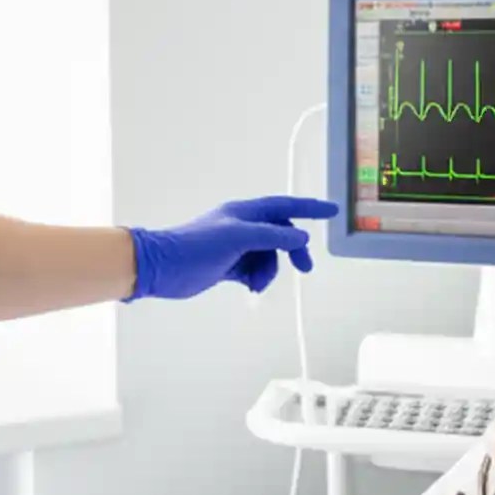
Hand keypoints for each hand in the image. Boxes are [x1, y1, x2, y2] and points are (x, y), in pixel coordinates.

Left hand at [125, 196, 338, 300]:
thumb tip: (300, 236)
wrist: (162, 268)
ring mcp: (236, 247)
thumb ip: (272, 236)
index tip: (331, 210)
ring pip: (269, 257)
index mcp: (245, 212)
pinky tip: (251, 288)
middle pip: (281, 235)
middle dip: (293, 251)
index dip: (309, 208)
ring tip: (257, 282)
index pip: (285, 206)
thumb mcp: (238, 238)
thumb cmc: (195, 247)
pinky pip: (255, 271)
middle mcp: (242, 226)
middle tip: (304, 268)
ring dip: (270, 271)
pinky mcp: (228, 266)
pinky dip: (257, 280)